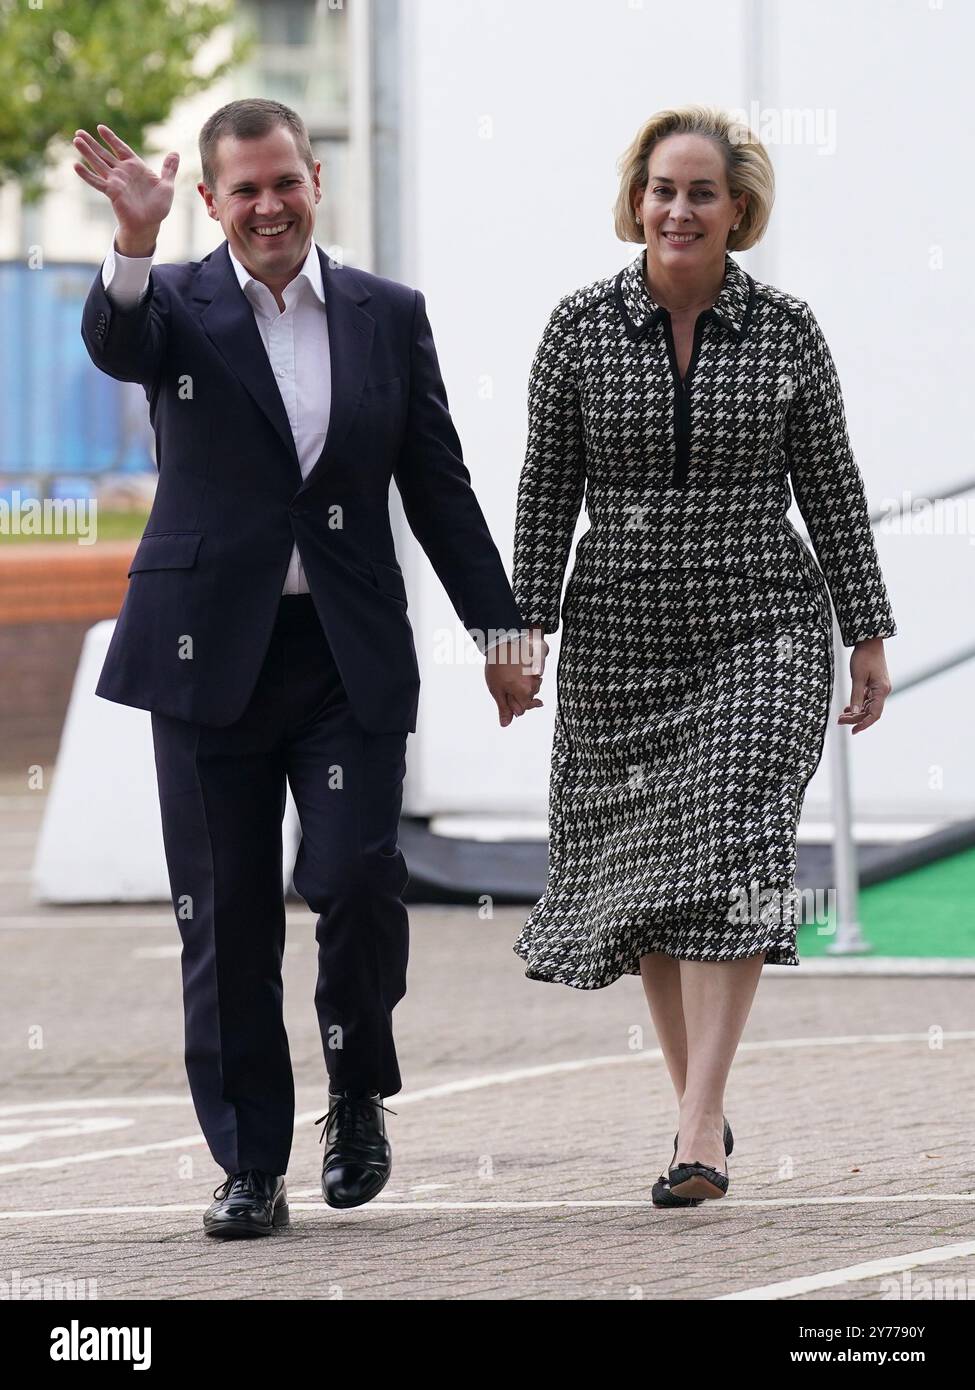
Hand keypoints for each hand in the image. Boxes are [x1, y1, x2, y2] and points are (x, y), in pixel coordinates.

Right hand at [72, 124, 178, 252]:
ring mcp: (115, 181)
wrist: (151, 224)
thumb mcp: (166, 185)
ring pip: (98, 164)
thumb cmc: (158, 206)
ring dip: (87, 152)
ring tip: (76, 140)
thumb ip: (168, 169)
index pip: (120, 148)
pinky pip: (97, 181)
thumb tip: (175, 153)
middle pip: (104, 154)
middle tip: (78, 132)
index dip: (111, 139)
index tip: (100, 128)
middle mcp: (122, 172)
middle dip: (92, 143)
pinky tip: (76, 165)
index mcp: (135, 167)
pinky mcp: (111, 192)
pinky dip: (86, 174)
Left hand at [484, 630, 548, 727]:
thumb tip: (506, 724)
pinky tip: (520, 665)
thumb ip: (504, 708)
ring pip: (533, 685)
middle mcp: (535, 683)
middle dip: (519, 693)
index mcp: (525, 692)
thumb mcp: (496, 690)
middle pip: (529, 697)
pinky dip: (529, 671)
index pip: (522, 710)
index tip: (505, 695)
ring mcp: (539, 672)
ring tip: (512, 671)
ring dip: (524, 682)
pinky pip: (537, 672)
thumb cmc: (497, 665)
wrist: (500, 640)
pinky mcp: (540, 661)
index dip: (511, 704)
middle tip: (507, 681)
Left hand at [838, 637, 890, 734]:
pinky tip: (848, 708)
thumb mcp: (857, 677)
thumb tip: (855, 712)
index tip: (853, 731)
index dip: (864, 724)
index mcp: (881, 690)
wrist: (869, 642)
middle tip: (839, 720)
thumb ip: (856, 695)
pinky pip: (867, 700)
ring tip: (841, 716)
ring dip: (856, 712)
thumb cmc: (864, 657)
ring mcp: (879, 688)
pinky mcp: (874, 685)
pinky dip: (858, 705)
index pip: (874, 714)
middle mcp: (882, 691)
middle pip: (870, 712)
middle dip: (855, 718)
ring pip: (868, 707)